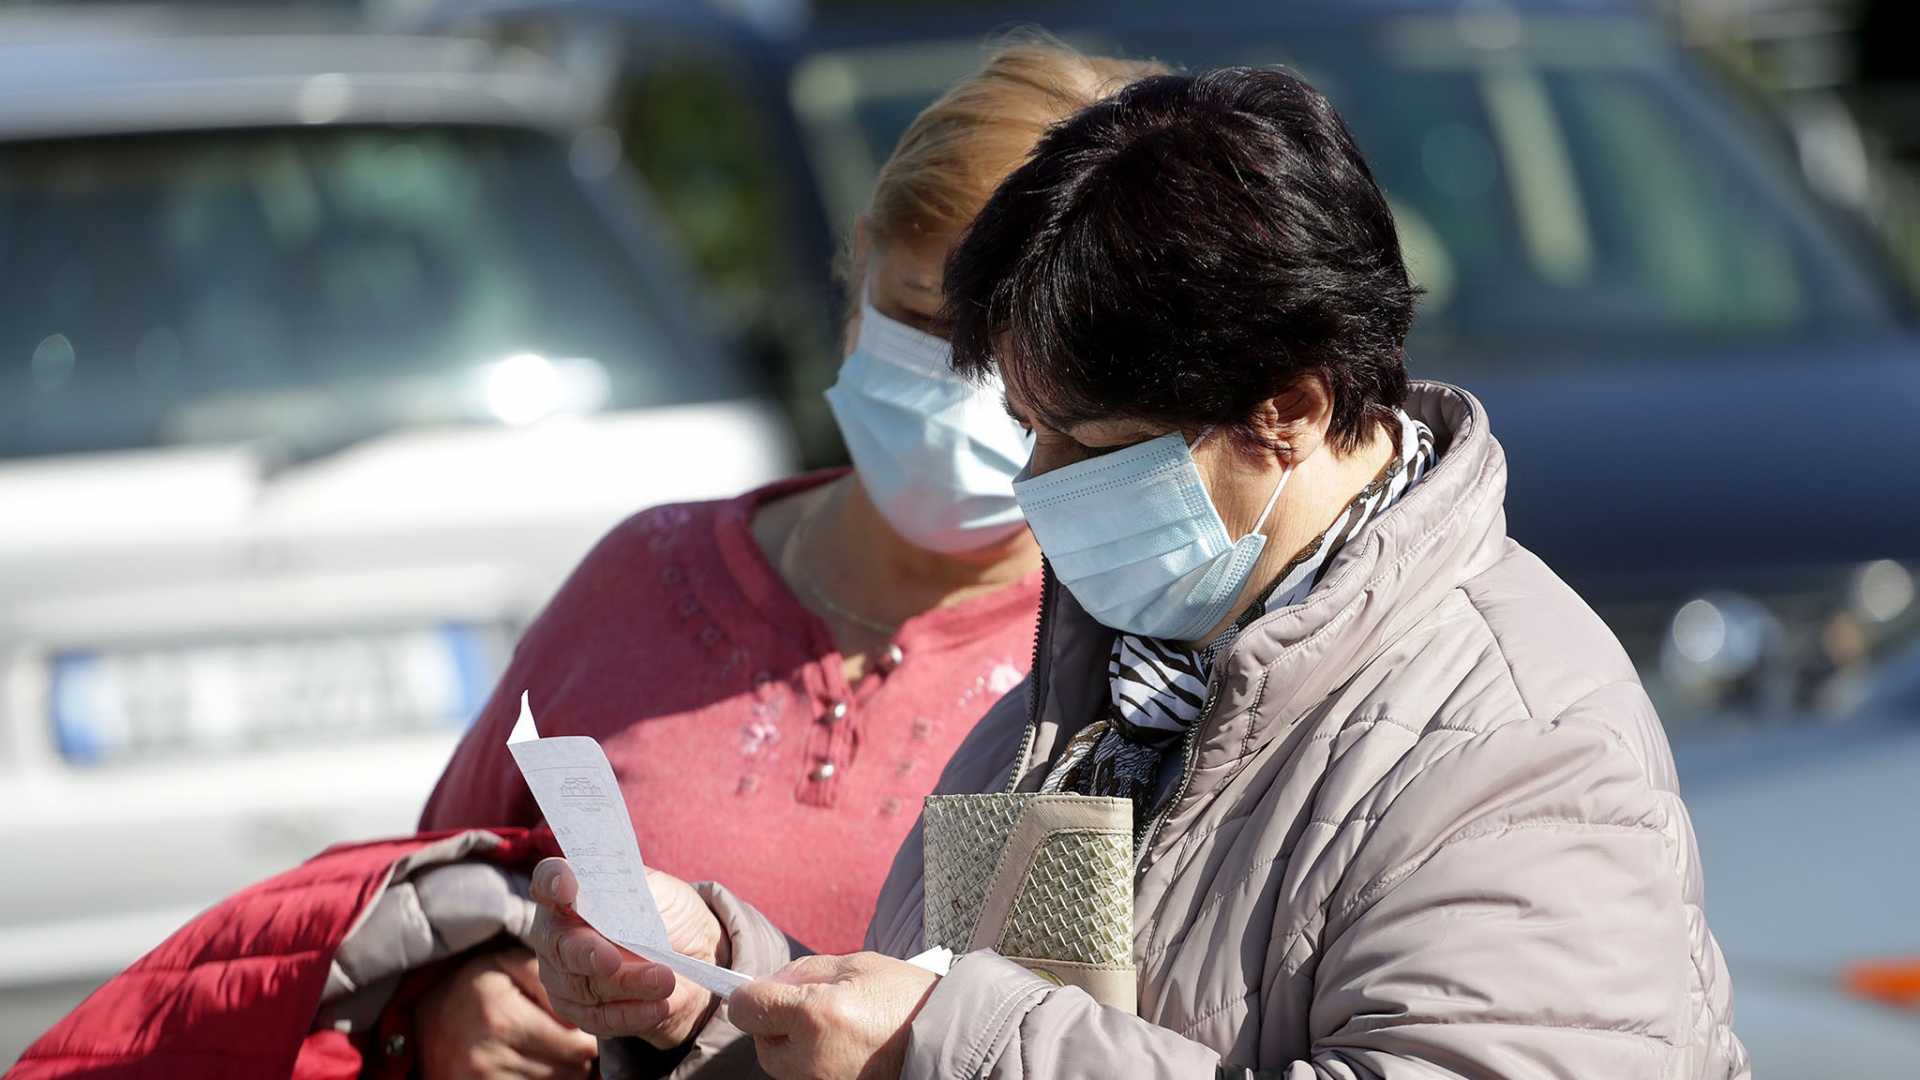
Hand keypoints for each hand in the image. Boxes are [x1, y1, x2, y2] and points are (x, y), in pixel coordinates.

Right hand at [416, 944, 597, 1078]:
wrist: (424, 1021)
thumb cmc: (474, 988)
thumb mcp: (507, 964)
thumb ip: (547, 978)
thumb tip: (579, 1014)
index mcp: (502, 1017)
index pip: (575, 1044)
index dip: (588, 1035)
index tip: (583, 1027)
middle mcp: (490, 1054)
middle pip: (570, 1069)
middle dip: (577, 1054)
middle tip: (567, 1038)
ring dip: (561, 1070)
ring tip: (544, 1049)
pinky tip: (532, 1065)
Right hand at [528, 857, 729, 1047]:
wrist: (693, 959)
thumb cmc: (668, 916)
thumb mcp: (660, 892)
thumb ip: (634, 889)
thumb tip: (614, 890)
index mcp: (572, 895)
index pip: (547, 881)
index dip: (551, 880)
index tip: (566, 885)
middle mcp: (558, 935)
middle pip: (560, 945)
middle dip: (586, 953)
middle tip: (611, 960)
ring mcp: (564, 977)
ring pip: (585, 986)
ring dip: (627, 985)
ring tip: (665, 980)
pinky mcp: (582, 1013)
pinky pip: (600, 1018)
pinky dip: (631, 1013)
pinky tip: (658, 1006)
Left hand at [729, 953, 938, 1079]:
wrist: (947, 1039)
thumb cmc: (905, 996)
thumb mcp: (854, 966)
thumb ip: (803, 973)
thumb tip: (767, 983)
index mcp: (815, 1015)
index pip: (747, 1007)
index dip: (750, 994)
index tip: (761, 989)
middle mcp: (810, 1056)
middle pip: (760, 1039)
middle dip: (774, 1020)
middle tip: (808, 1005)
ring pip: (780, 1062)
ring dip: (791, 1042)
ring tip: (831, 1024)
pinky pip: (803, 1073)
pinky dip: (809, 1058)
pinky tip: (839, 1042)